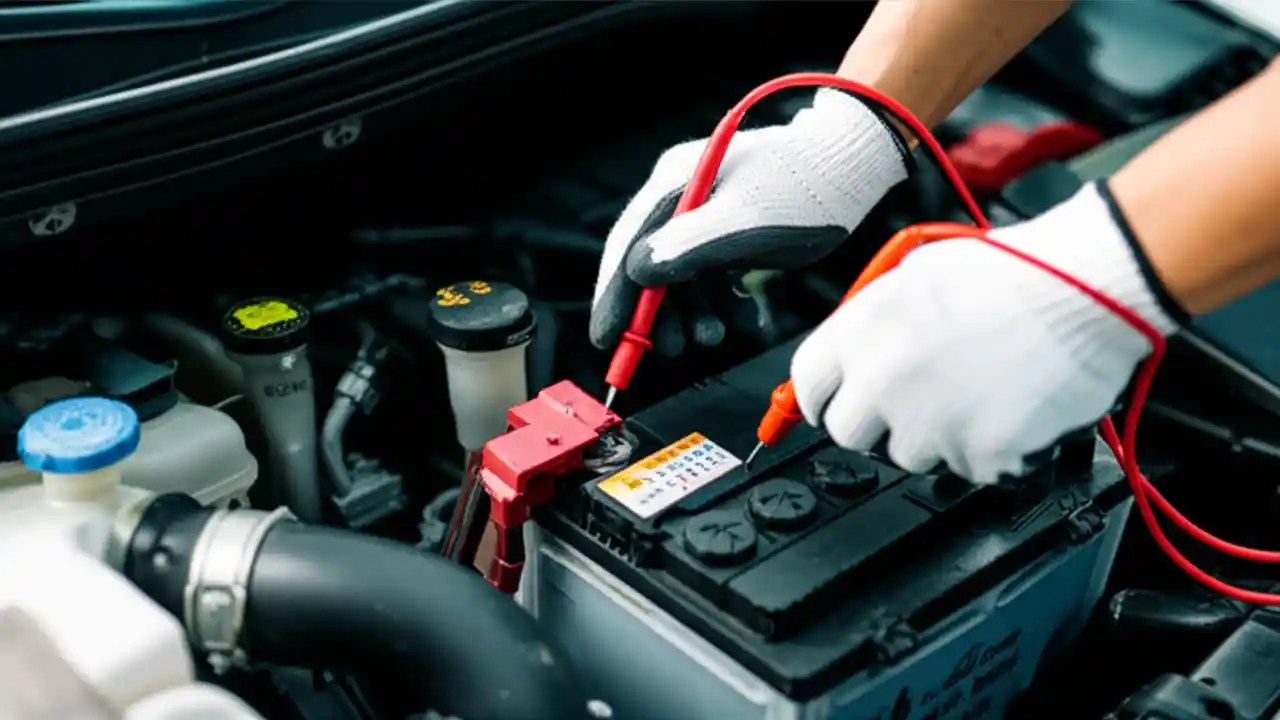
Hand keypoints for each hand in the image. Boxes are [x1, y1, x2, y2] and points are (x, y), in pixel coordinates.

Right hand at [589, 89, 908, 352]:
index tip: (607, 339)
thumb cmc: (808, 185)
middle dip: (656, 312)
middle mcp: (681, 195)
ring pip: (678, 275)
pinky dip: (717, 301)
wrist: (855, 165)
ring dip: (690, 312)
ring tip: (713, 337)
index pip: (628, 245)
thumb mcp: (749, 221)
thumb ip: (691, 247)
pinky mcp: (728, 228)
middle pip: (647, 263)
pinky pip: (707, 274)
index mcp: (675, 183)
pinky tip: (738, 317)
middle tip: (673, 348)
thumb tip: (637, 271)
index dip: (614, 296)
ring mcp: (704, 212)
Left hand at [791, 182, 1185, 484]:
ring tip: (975, 391)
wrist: (1087, 290)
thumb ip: (870, 320)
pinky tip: (1006, 407)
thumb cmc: (1014, 271)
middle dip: (875, 422)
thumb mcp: (915, 273)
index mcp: (863, 330)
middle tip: (912, 402)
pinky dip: (985, 449)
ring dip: (934, 436)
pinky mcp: (976, 455)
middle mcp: (884, 380)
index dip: (824, 395)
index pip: (808, 384)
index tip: (836, 402)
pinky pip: (966, 468)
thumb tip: (849, 356)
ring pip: (907, 455)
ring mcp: (928, 423)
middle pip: (848, 432)